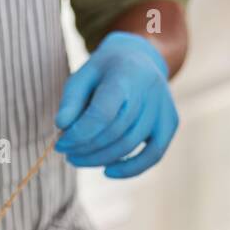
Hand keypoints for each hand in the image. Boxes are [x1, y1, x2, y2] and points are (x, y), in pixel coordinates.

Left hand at [55, 31, 178, 179]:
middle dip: (85, 148)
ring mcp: (162, 107)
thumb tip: (62, 126)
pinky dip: (131, 169)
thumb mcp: (83, 76)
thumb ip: (71, 100)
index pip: (102, 113)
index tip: (60, 143)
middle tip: (66, 153)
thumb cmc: (104, 72)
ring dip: (100, 159)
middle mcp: (149, 90)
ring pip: (129, 145)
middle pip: (114, 132)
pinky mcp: (170, 122)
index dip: (79, 134)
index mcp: (124, 74)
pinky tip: (108, 172)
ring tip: (78, 159)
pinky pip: (153, 155)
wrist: (139, 58)